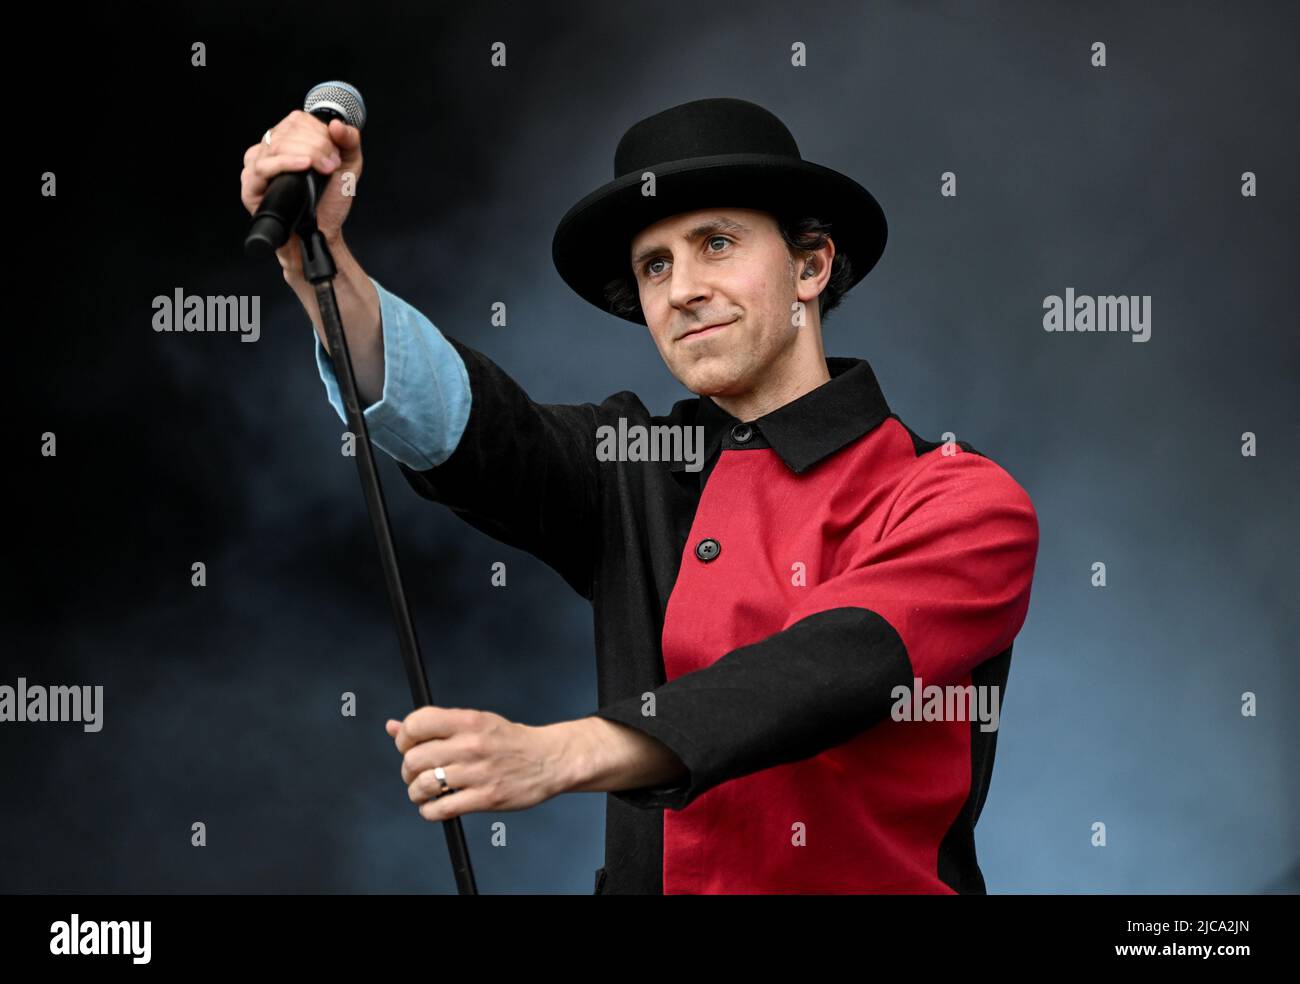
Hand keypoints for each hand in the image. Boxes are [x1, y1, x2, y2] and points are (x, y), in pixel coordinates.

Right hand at [240, 110, 363, 282]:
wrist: (322, 232)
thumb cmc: (330, 201)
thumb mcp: (348, 167)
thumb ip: (350, 141)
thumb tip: (337, 124)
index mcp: (287, 141)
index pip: (297, 120)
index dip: (319, 132)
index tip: (336, 153)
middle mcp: (269, 151)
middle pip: (287, 131)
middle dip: (317, 145)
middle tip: (332, 165)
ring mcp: (257, 167)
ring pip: (277, 145)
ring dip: (307, 153)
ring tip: (325, 169)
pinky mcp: (251, 186)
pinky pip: (263, 166)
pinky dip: (285, 163)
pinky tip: (304, 166)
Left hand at [386, 707, 571, 821]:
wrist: (548, 760)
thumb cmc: (507, 741)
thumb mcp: (475, 722)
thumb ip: (434, 725)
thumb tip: (392, 727)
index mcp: (469, 720)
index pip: (418, 723)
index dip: (404, 737)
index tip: (407, 746)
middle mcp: (472, 744)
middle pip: (415, 759)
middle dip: (407, 770)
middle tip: (415, 774)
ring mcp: (479, 772)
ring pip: (423, 786)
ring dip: (416, 793)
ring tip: (424, 792)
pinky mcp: (486, 798)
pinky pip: (440, 809)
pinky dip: (429, 812)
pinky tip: (435, 807)